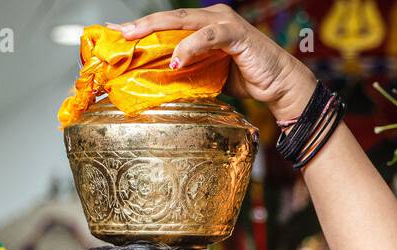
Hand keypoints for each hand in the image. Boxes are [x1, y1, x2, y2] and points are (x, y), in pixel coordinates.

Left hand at [112, 5, 315, 119]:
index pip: (168, 24)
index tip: (117, 35)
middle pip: (170, 18)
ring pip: (183, 21)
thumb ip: (189, 71)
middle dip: (142, 25)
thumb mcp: (209, 75)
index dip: (143, 28)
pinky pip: (208, 37)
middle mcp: (213, 18)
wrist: (278, 84)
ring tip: (135, 39)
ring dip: (157, 29)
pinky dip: (190, 47)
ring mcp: (224, 23)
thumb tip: (163, 80)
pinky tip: (176, 59)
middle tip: (118, 33)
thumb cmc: (246, 77)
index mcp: (205, 25)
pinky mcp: (236, 34)